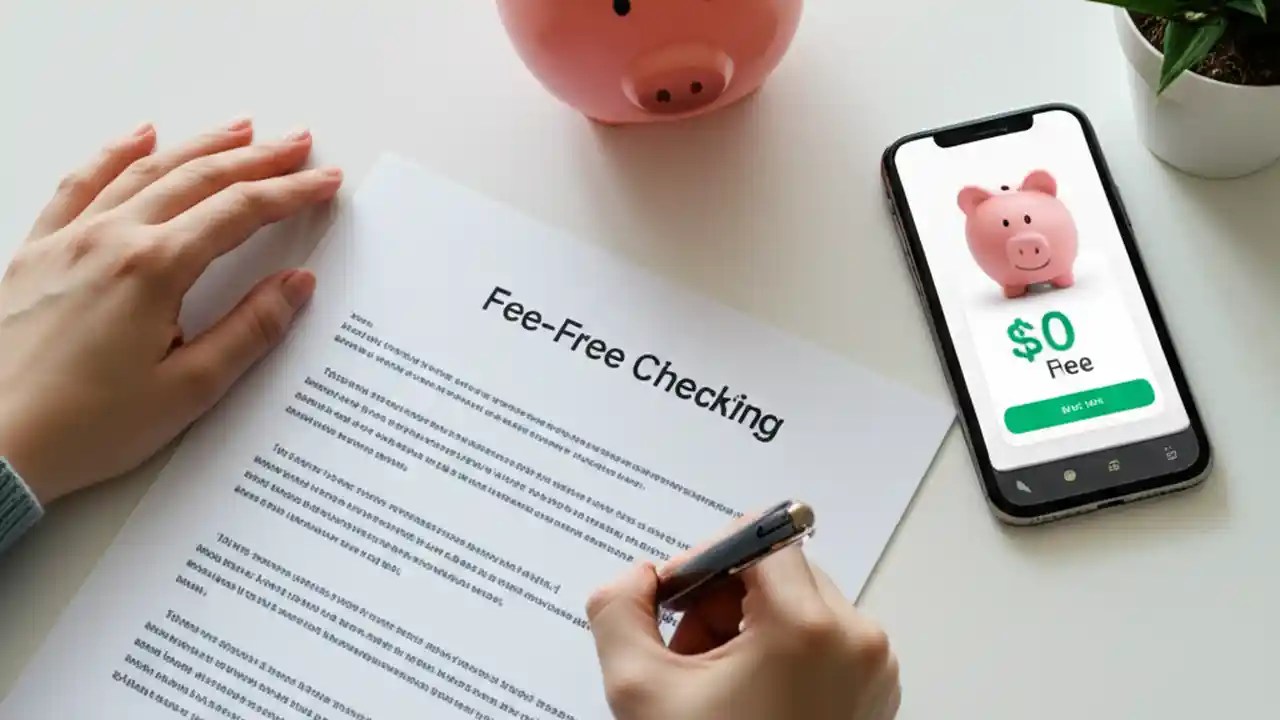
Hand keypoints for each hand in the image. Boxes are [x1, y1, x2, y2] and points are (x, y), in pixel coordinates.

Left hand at [0, 119, 341, 503]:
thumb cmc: (84, 427)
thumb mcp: (187, 390)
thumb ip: (249, 330)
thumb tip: (296, 284)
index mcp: (154, 270)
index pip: (240, 212)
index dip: (290, 192)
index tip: (324, 182)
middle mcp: (112, 239)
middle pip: (199, 179)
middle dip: (257, 158)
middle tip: (298, 143)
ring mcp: (68, 239)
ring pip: (146, 171)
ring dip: (199, 145)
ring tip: (239, 129)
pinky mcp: (37, 252)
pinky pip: (80, 184)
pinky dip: (115, 154)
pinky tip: (138, 139)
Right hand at [587, 543, 899, 719]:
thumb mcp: (639, 687)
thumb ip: (619, 608)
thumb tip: (638, 577)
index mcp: (810, 627)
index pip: (762, 538)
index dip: (707, 558)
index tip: (674, 595)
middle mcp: (857, 639)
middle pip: (777, 575)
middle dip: (720, 606)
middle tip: (684, 657)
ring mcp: (872, 669)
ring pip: (797, 608)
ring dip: (744, 633)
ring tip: (711, 686)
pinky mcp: (873, 693)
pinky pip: (821, 643)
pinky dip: (778, 657)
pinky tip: (743, 697)